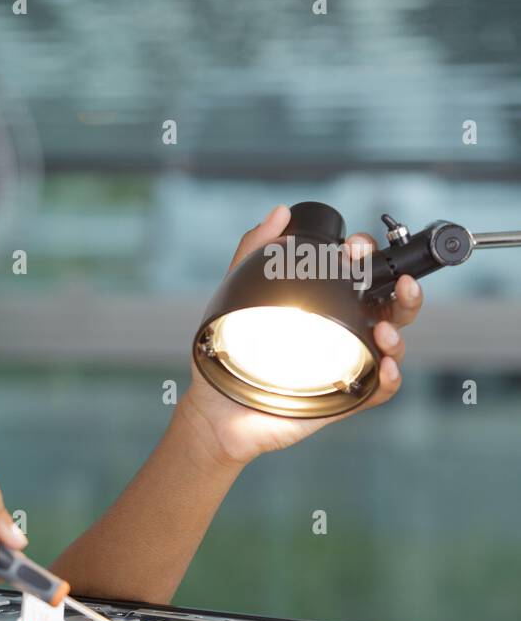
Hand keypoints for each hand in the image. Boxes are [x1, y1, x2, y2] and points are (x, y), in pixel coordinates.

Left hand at [180, 204, 424, 467]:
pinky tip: (384, 367)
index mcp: (326, 305)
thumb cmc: (227, 352)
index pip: (362, 278)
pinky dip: (389, 378)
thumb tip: (279, 213)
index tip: (357, 248)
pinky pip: (378, 390)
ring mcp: (346, 365)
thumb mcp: (236, 294)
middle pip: (391, 309)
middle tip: (401, 283)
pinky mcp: (343, 398)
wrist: (214, 408)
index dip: (369, 259)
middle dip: (406, 293)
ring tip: (383, 329)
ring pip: (392, 346)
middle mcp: (342, 332)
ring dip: (398, 334)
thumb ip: (254, 250)